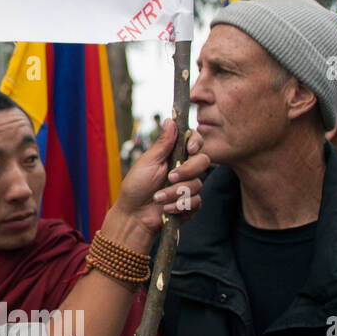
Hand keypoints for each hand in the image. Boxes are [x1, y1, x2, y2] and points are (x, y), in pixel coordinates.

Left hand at [103, 119, 209, 253]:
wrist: (134, 215)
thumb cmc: (136, 187)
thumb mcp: (147, 162)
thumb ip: (163, 143)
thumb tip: (170, 120)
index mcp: (173, 155)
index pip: (194, 142)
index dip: (196, 142)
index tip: (190, 148)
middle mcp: (184, 169)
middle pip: (203, 161)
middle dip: (187, 170)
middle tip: (170, 177)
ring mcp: (188, 186)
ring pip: (198, 183)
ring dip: (176, 192)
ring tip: (158, 198)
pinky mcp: (190, 203)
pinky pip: (197, 201)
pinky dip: (180, 205)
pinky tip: (166, 209)